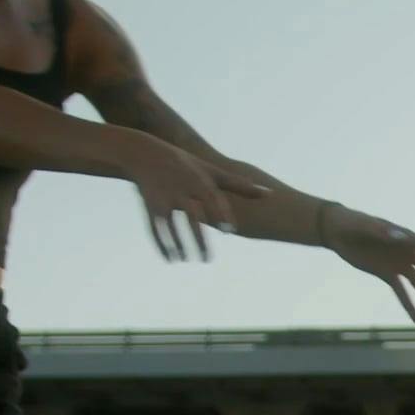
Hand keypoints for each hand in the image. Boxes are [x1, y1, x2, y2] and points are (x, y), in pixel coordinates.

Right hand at [130, 147, 255, 261]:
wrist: (144, 154)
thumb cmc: (186, 165)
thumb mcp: (212, 171)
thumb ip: (240, 185)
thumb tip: (270, 194)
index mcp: (200, 181)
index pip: (213, 199)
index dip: (221, 214)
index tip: (229, 231)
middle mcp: (182, 189)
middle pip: (192, 215)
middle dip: (198, 237)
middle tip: (207, 259)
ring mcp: (165, 197)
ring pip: (171, 224)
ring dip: (178, 243)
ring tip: (187, 260)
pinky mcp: (150, 205)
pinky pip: (155, 227)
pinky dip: (162, 244)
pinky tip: (171, 259)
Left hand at [315, 203, 414, 321]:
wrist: (336, 230)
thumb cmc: (352, 223)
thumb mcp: (365, 226)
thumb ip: (383, 231)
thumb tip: (400, 236)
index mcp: (407, 238)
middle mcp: (407, 252)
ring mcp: (398, 264)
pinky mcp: (386, 274)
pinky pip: (402, 292)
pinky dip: (409, 305)